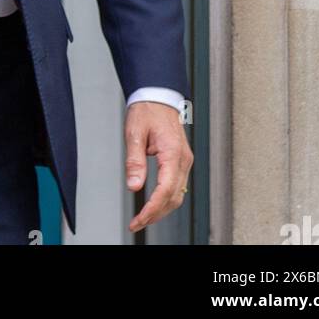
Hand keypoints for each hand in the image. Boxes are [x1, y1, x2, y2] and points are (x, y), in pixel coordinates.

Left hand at [124, 101, 192, 232]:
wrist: (158, 96)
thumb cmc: (147, 110)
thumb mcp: (134, 133)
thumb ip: (134, 161)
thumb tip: (134, 185)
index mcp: (173, 152)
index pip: (165, 190)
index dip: (152, 208)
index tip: (139, 219)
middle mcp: (183, 159)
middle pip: (174, 197)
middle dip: (156, 214)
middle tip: (137, 223)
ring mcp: (184, 161)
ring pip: (178, 195)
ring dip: (162, 209)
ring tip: (143, 218)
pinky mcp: (181, 161)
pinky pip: (177, 186)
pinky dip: (166, 199)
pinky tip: (154, 204)